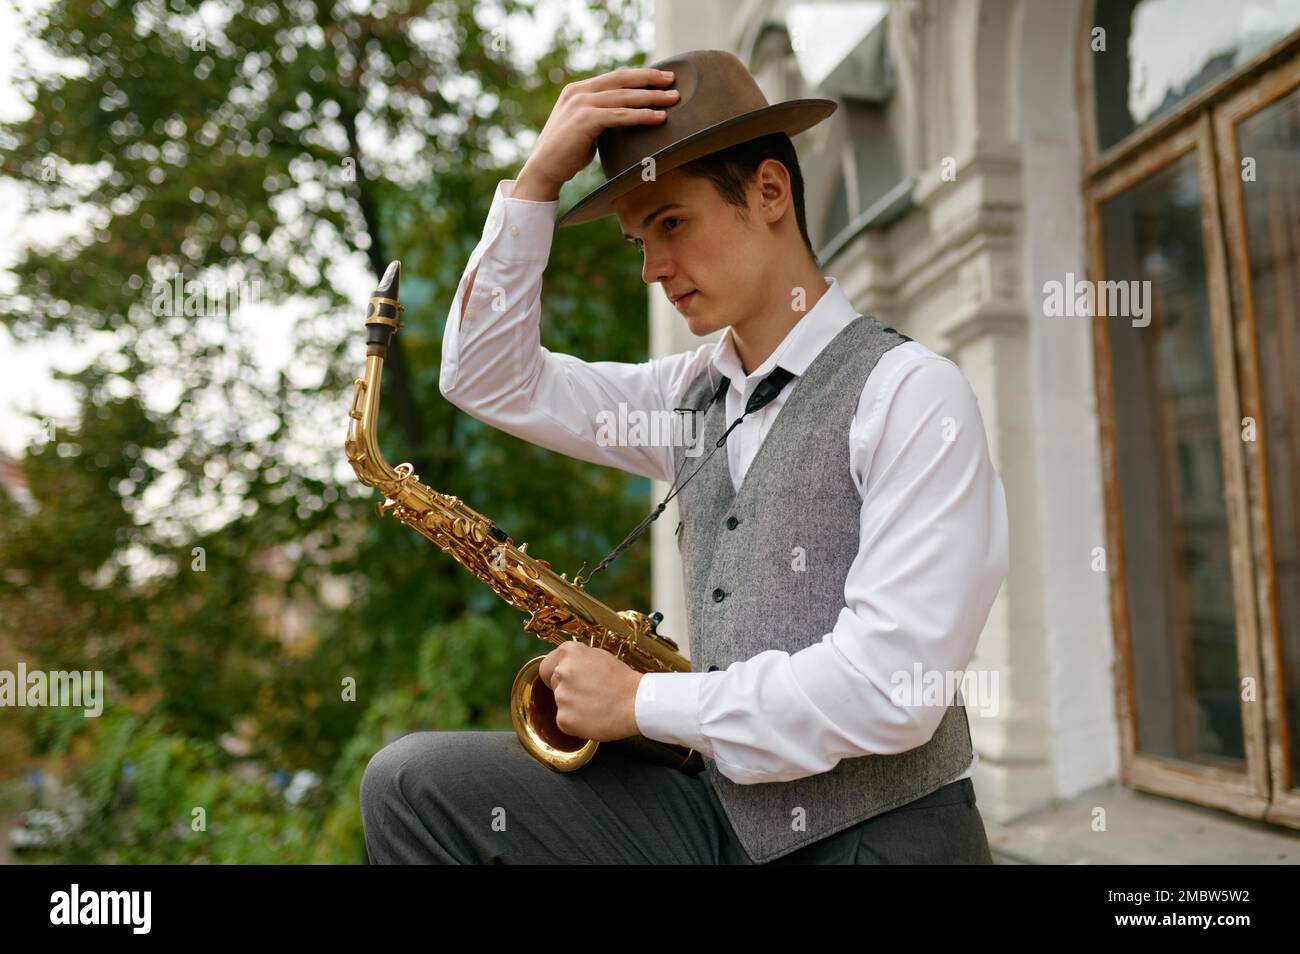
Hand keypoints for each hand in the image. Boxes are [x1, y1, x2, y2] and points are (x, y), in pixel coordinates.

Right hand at [514, 67, 679, 200]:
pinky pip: (620, 115)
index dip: (639, 76)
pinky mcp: (586, 119)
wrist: (544, 170)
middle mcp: (579, 92)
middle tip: (673, 80)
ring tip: (673, 99)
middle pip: (622, 80)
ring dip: (651, 97)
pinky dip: (642, 115)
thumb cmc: (566, 153)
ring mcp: (581, 104)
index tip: (660, 77)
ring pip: (624, 96)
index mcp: (578, 90)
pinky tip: (658, 117)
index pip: (614, 77)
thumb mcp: (584, 127)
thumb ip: (600, 116)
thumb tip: (624, 116)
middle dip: (649, 79)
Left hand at [538, 640, 642, 741]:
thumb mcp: (599, 656)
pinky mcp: (564, 718)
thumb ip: (577, 660)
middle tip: (590, 694)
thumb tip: (564, 665)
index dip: (554, 675)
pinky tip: (594, 717)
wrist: (637, 703)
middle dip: (568, 690)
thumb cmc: (623, 680)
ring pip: (561, 704)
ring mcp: (561, 696)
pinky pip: (564, 721)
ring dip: (573, 707)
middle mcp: (561, 671)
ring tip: (596, 705)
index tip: (566, 682)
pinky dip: (576, 723)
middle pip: (554, 685)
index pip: (546, 666)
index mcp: (568, 652)